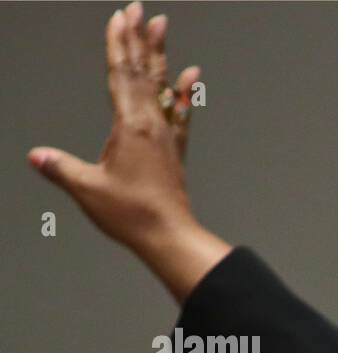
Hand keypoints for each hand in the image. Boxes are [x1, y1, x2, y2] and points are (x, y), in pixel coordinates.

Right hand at [28, 1, 202, 253]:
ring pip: (163, 85)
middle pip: (143, 72)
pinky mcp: (175, 151)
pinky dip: (184, 92)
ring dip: (160, 55)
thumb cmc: (133, 215)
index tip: (119, 18)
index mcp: (131, 127)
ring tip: (162, 28)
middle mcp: (153, 125)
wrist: (170, 237)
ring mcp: (167, 137)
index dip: (118, 45)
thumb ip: (61, 168)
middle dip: (139, 38)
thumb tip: (38, 156)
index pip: (121, 75)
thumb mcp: (88, 189)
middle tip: (140, 9)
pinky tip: (190, 76)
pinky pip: (181, 113)